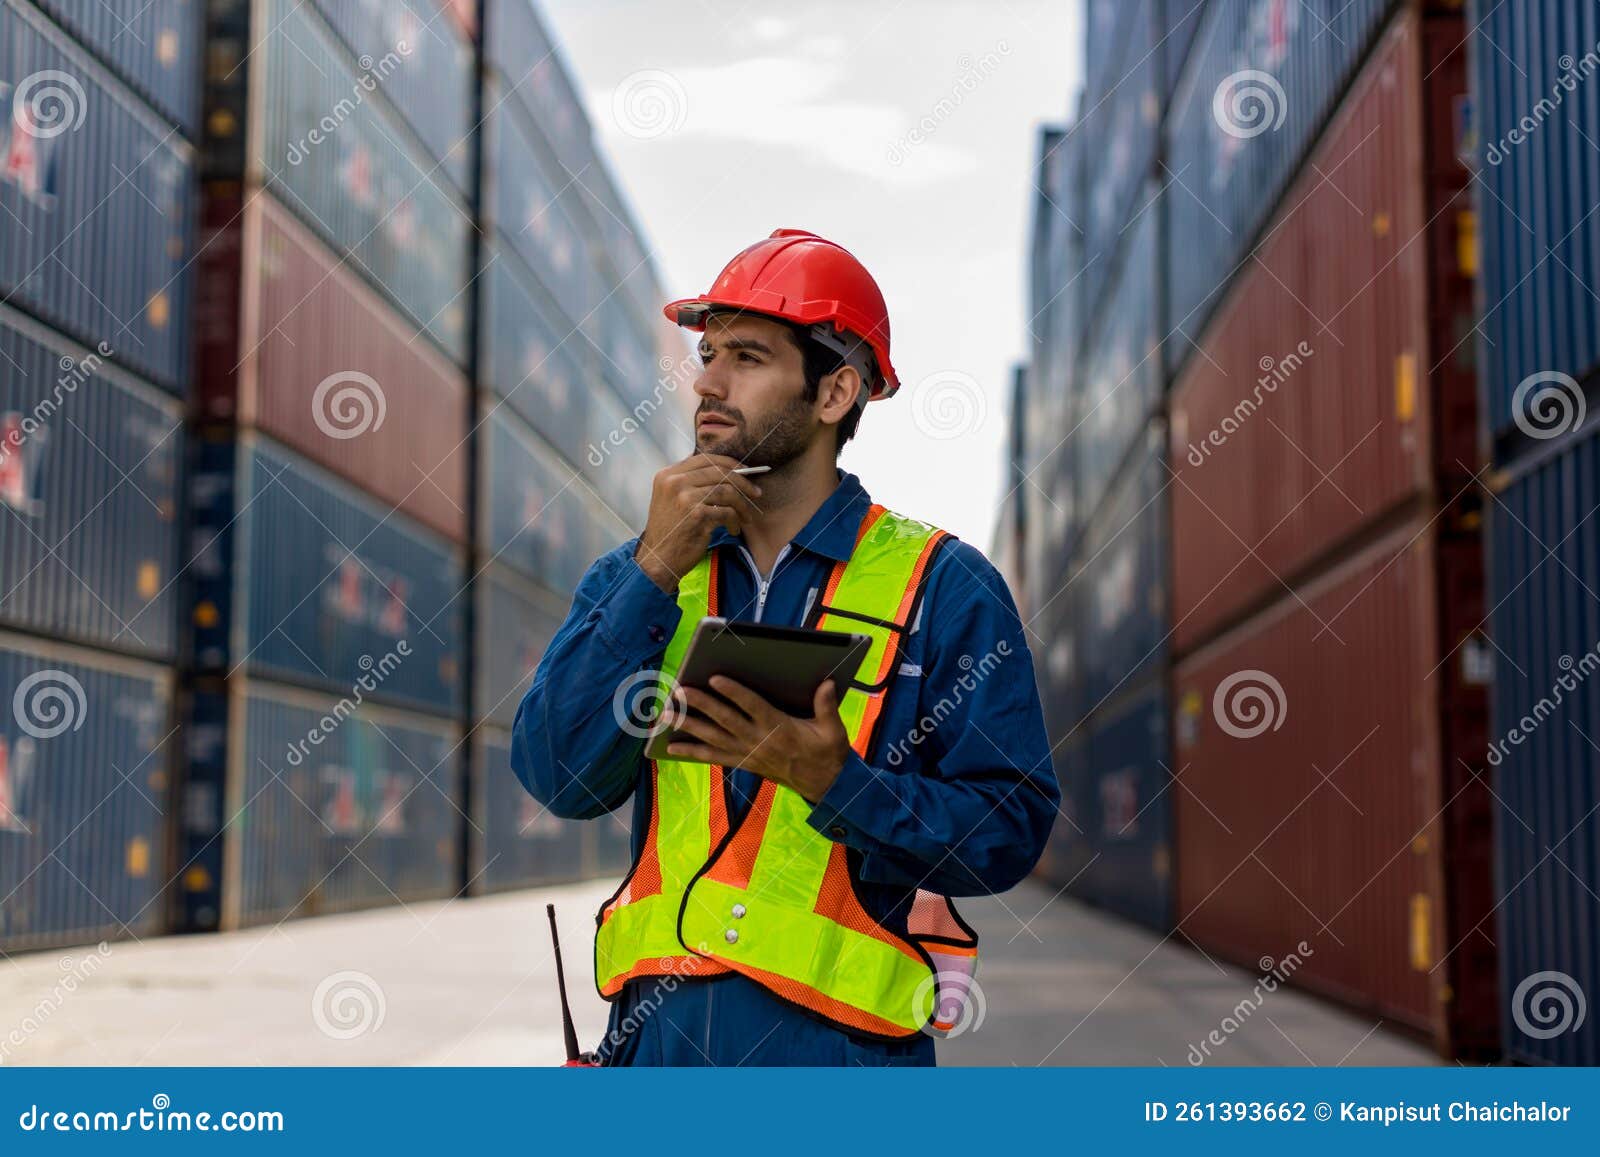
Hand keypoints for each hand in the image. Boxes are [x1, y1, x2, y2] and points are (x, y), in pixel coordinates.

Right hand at [634, 454, 762, 592]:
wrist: (659, 559)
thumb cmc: (670, 531)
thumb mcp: (671, 499)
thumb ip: (690, 482)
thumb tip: (726, 471)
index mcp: (668, 475)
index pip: (705, 459)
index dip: (729, 464)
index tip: (745, 472)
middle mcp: (674, 482)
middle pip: (719, 472)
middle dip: (743, 483)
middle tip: (756, 493)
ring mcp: (685, 497)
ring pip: (727, 491)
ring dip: (742, 505)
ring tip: (746, 517)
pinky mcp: (697, 515)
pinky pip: (727, 512)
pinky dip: (735, 521)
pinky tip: (734, 529)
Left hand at [660, 676, 850, 804]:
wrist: (824, 786)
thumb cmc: (827, 753)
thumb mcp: (833, 730)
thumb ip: (827, 706)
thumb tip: (827, 683)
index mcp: (779, 728)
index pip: (752, 706)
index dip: (734, 693)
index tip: (715, 679)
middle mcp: (758, 741)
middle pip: (725, 720)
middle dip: (701, 705)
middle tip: (679, 692)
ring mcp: (748, 754)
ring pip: (713, 738)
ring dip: (688, 726)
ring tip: (667, 715)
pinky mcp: (743, 763)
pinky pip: (713, 757)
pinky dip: (692, 752)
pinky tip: (672, 748)